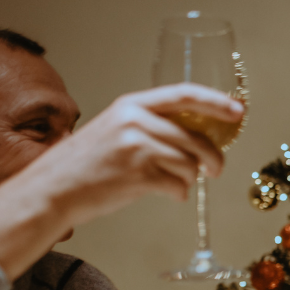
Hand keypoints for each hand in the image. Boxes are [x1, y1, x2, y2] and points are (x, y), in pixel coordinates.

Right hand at [44, 83, 241, 224]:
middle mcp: (135, 121)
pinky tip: (164, 194)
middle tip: (215, 171)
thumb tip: (197, 139)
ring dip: (187, 180)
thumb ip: (151, 127)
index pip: (183, 95)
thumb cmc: (86, 165)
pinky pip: (179, 186)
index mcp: (131, 105)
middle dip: (213, 158)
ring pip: (190, 164)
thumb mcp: (116, 131)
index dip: (215, 102)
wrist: (51, 190)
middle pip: (196, 138)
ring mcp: (137, 147)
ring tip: (169, 183)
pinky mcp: (139, 175)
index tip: (238, 110)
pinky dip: (178, 194)